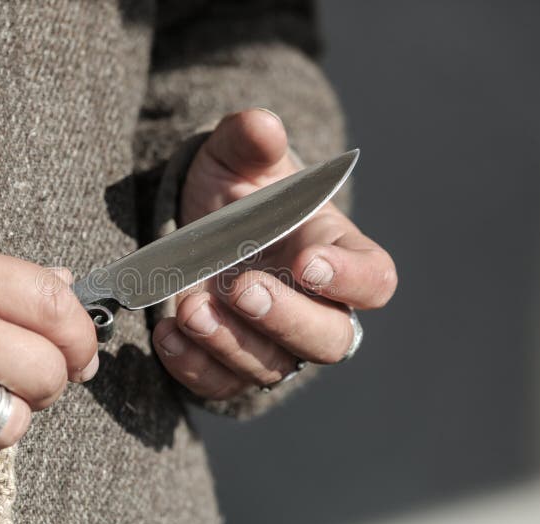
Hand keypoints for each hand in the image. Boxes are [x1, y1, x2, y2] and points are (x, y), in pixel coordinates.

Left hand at [152, 109, 396, 398]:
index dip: (351, 279)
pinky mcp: (228, 364)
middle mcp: (313, 306)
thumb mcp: (237, 157)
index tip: (308, 261)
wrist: (195, 226)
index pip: (373, 280)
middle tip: (245, 288)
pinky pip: (220, 383)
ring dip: (232, 343)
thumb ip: (250, 141)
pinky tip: (166, 334)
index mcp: (335, 254)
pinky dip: (193, 366)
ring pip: (273, 367)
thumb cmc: (236, 191)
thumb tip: (261, 124)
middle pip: (331, 339)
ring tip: (191, 307)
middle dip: (287, 319)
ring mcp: (272, 342)